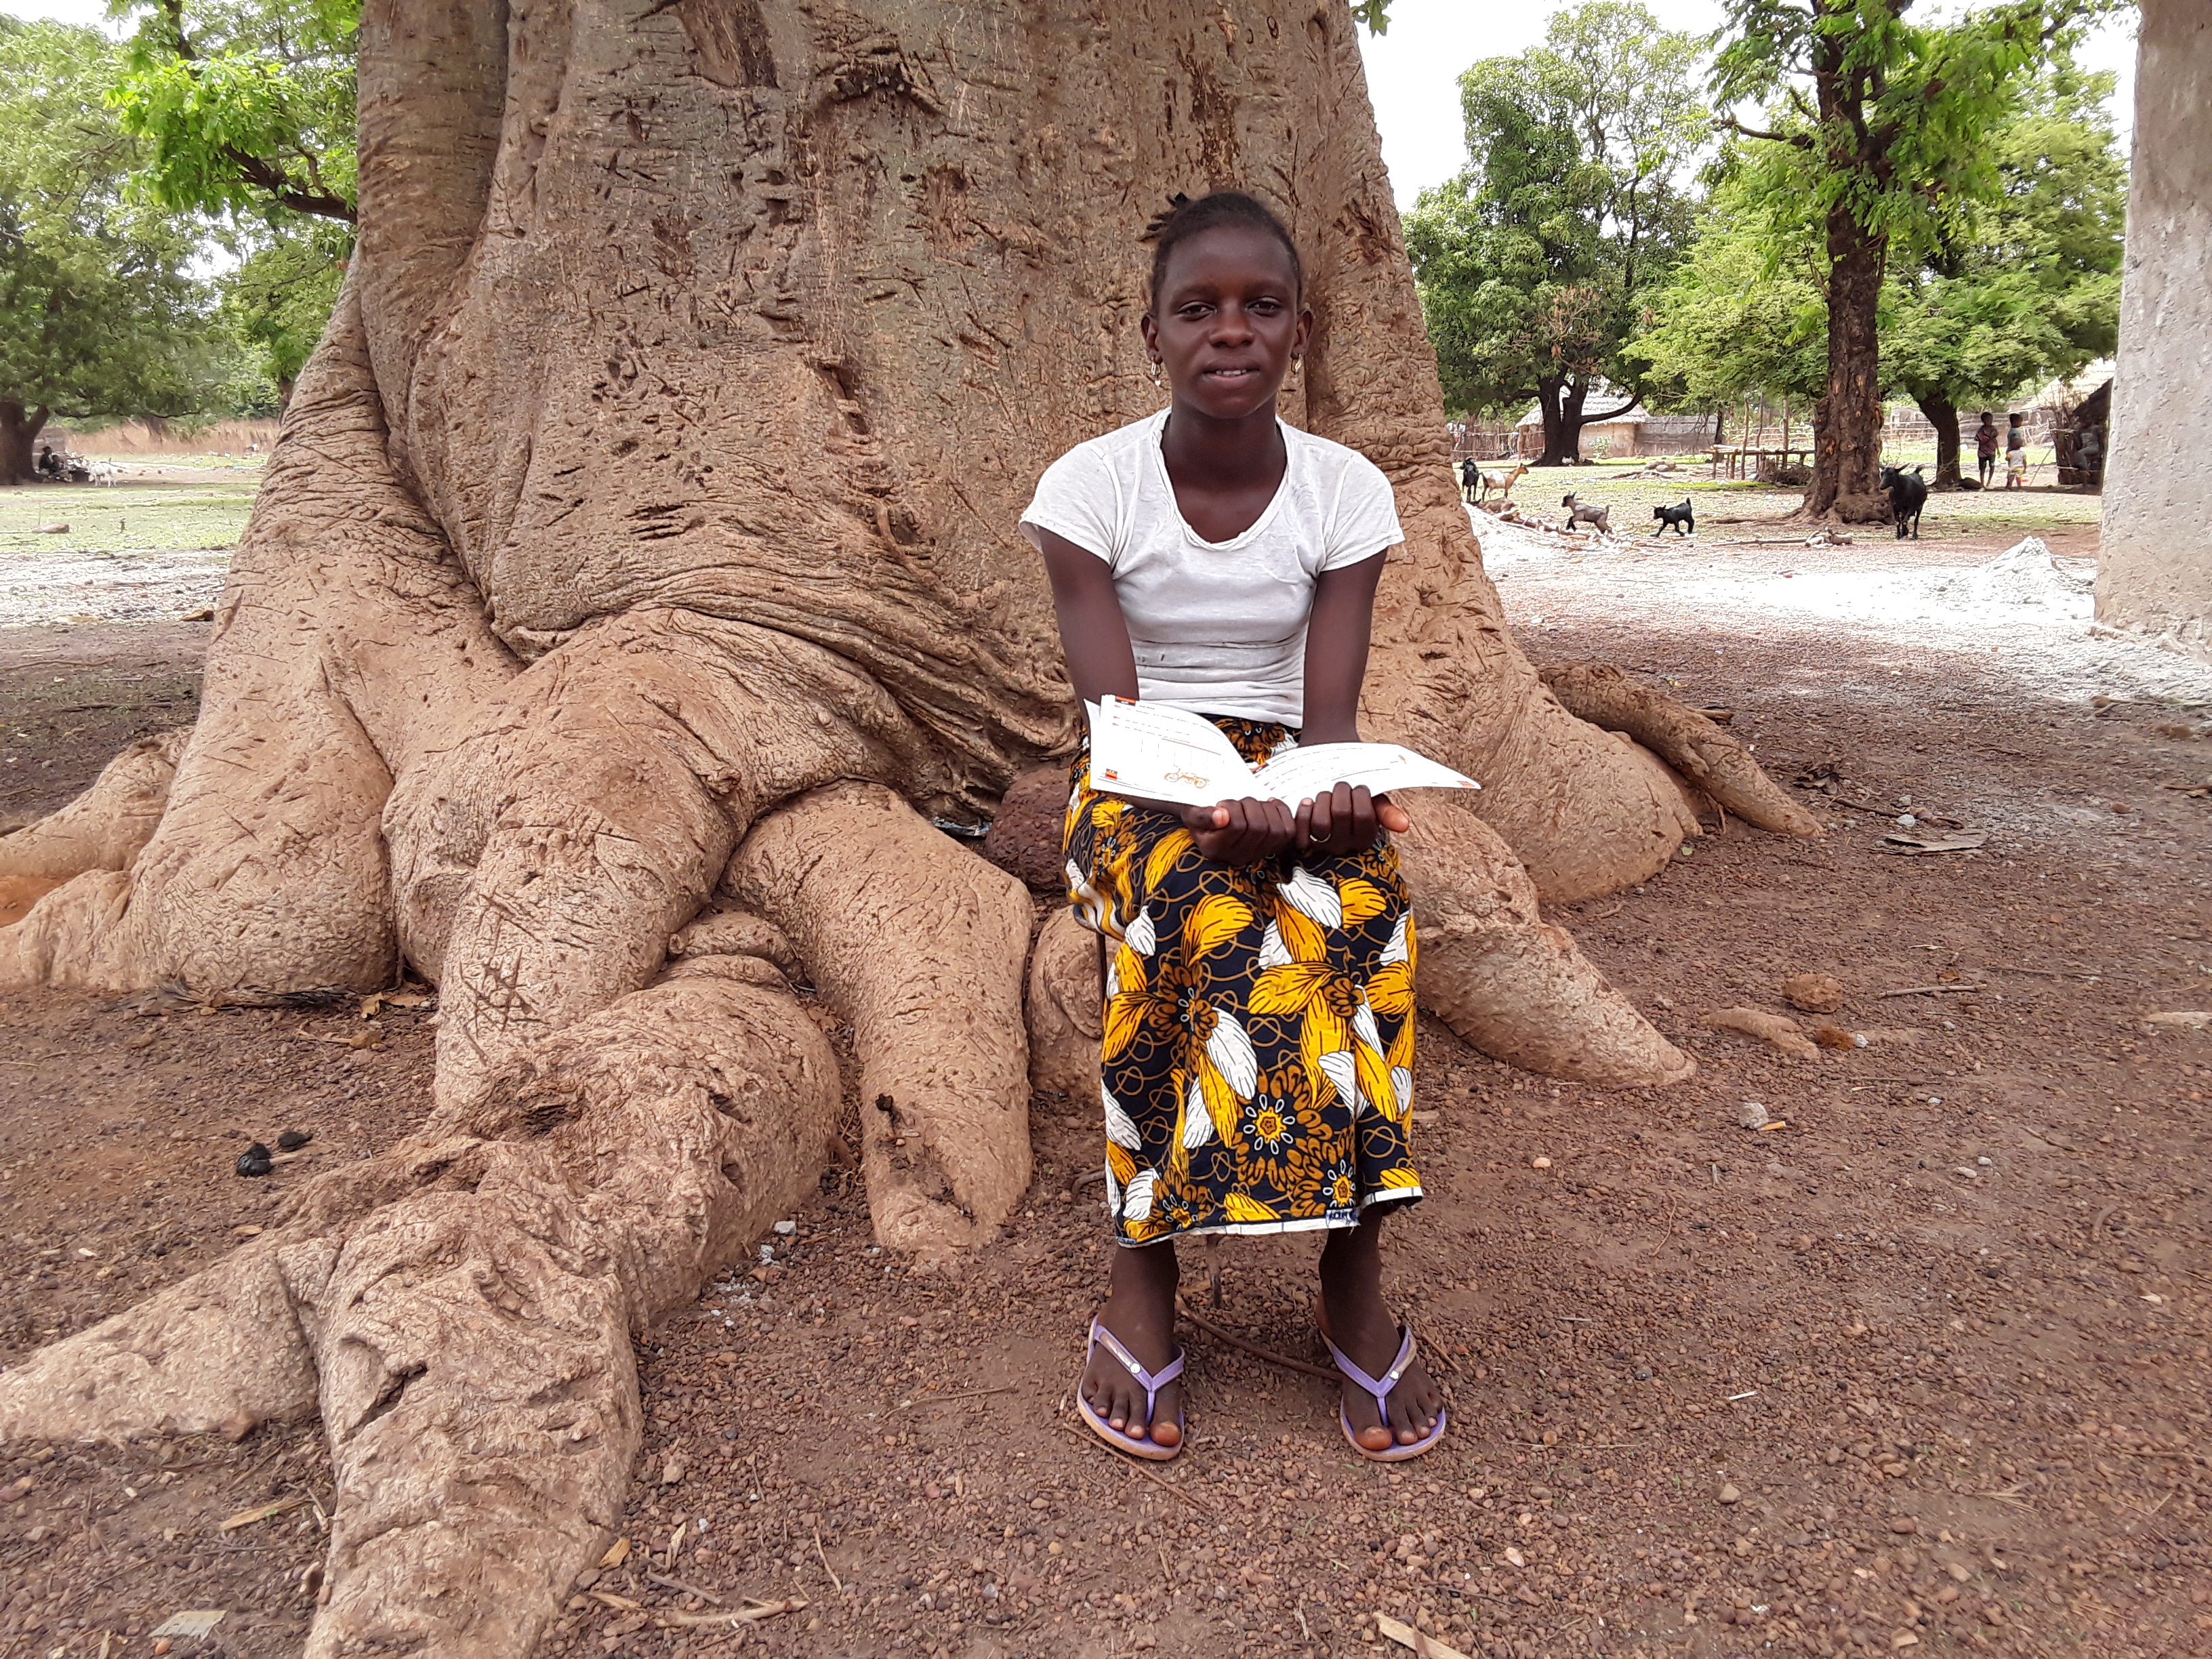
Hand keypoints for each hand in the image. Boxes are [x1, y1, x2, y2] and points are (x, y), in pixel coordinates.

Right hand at [1183, 796, 1298, 865]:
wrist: (1209, 823)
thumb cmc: (1202, 817)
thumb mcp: (1192, 813)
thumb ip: (1203, 815)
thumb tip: (1221, 817)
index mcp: (1216, 849)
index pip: (1236, 826)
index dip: (1232, 808)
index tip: (1222, 804)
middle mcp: (1237, 856)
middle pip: (1258, 827)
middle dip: (1250, 806)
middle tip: (1238, 803)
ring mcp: (1257, 854)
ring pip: (1275, 829)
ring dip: (1265, 809)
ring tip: (1252, 805)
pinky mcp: (1272, 847)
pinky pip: (1288, 831)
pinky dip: (1283, 812)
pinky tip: (1271, 805)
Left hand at [1290, 784, 1411, 859]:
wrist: (1324, 783)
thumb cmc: (1350, 795)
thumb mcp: (1371, 802)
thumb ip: (1386, 811)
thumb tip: (1404, 825)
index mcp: (1364, 837)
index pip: (1365, 817)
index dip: (1360, 796)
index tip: (1358, 788)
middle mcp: (1343, 846)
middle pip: (1342, 815)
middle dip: (1340, 792)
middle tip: (1340, 787)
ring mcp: (1321, 845)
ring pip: (1321, 822)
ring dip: (1322, 800)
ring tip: (1325, 794)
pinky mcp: (1301, 842)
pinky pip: (1300, 829)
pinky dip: (1303, 811)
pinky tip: (1307, 802)